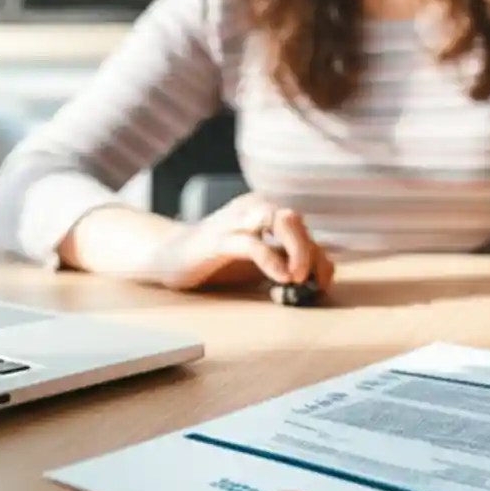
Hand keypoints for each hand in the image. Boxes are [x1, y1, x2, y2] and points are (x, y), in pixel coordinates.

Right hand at [149, 193, 334, 292]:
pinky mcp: (218, 239)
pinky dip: (272, 260)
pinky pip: (253, 244)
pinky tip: (281, 278)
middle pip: (294, 219)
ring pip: (278, 220)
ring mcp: (235, 220)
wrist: (169, 257)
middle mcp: (253, 207)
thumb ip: (285, 261)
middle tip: (310, 281)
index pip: (303, 229)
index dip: (319, 257)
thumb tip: (318, 276)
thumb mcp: (259, 260)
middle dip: (309, 251)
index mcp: (264, 209)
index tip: (320, 284)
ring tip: (298, 277)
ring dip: (297, 249)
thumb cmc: (218, 259)